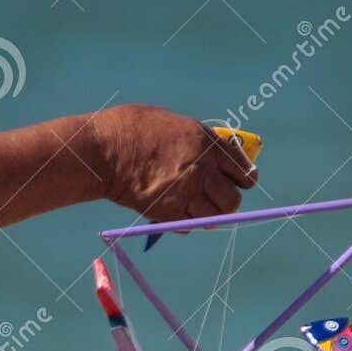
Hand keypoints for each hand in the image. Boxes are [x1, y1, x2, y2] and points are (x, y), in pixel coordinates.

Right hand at [89, 106, 256, 223]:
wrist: (104, 151)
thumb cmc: (132, 130)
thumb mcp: (174, 124)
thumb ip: (197, 142)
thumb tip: (214, 158)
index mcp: (207, 143)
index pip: (243, 169)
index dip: (246, 179)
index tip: (244, 183)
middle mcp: (202, 169)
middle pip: (232, 200)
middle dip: (228, 203)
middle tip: (219, 202)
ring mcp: (186, 192)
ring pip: (214, 217)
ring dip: (209, 217)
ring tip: (198, 210)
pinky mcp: (169, 212)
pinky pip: (189, 226)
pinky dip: (186, 223)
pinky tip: (176, 212)